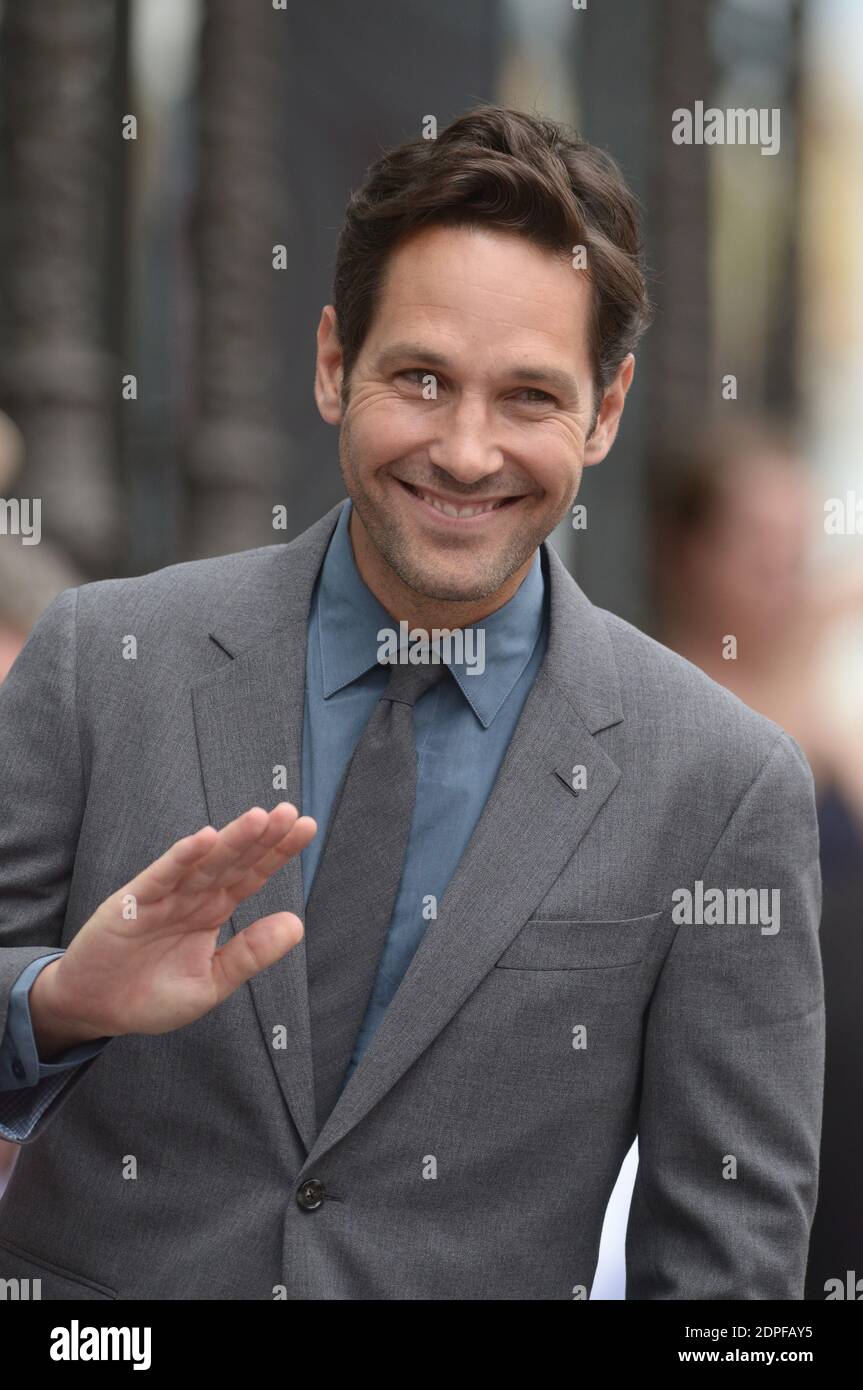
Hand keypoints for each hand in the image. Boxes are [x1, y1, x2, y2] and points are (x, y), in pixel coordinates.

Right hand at [31, 804, 315, 1051]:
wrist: (95, 1010)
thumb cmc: (151, 995)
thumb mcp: (211, 983)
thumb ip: (249, 954)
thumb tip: (298, 924)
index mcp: (213, 910)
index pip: (251, 875)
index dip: (277, 852)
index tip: (306, 827)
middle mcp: (192, 897)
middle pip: (233, 861)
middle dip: (261, 837)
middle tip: (291, 812)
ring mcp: (163, 897)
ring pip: (202, 864)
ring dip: (229, 840)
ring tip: (258, 818)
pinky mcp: (131, 904)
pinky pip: (160, 877)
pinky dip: (180, 859)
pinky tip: (202, 841)